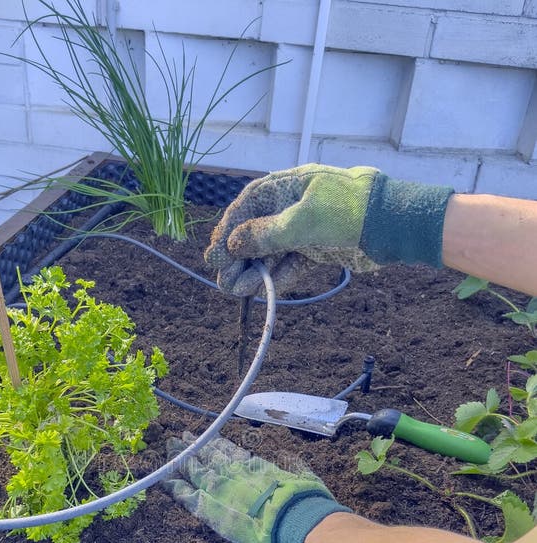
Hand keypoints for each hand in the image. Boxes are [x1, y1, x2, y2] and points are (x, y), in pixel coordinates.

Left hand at [164, 432, 349, 542]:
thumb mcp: (302, 476)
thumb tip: (293, 461)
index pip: (230, 453)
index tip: (208, 438)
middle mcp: (234, 472)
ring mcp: (221, 488)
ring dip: (181, 460)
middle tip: (180, 438)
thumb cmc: (304, 499)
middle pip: (208, 455)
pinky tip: (165, 481)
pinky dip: (176, 487)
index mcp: (255, 467)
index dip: (217, 445)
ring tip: (169, 450)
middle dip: (194, 447)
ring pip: (195, 470)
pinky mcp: (212, 508)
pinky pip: (188, 496)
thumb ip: (293, 467)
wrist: (295, 518)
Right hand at [205, 163, 453, 296]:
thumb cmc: (347, 212)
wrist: (391, 224)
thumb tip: (232, 244)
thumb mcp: (303, 221)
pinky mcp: (313, 248)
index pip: (244, 210)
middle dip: (236, 259)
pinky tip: (264, 291)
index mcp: (282, 188)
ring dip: (253, 272)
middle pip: (252, 234)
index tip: (214, 258)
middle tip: (224, 283)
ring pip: (268, 252)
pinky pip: (287, 264)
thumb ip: (266, 234)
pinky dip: (276, 277)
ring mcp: (300, 228)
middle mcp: (288, 206)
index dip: (226, 235)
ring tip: (240, 292)